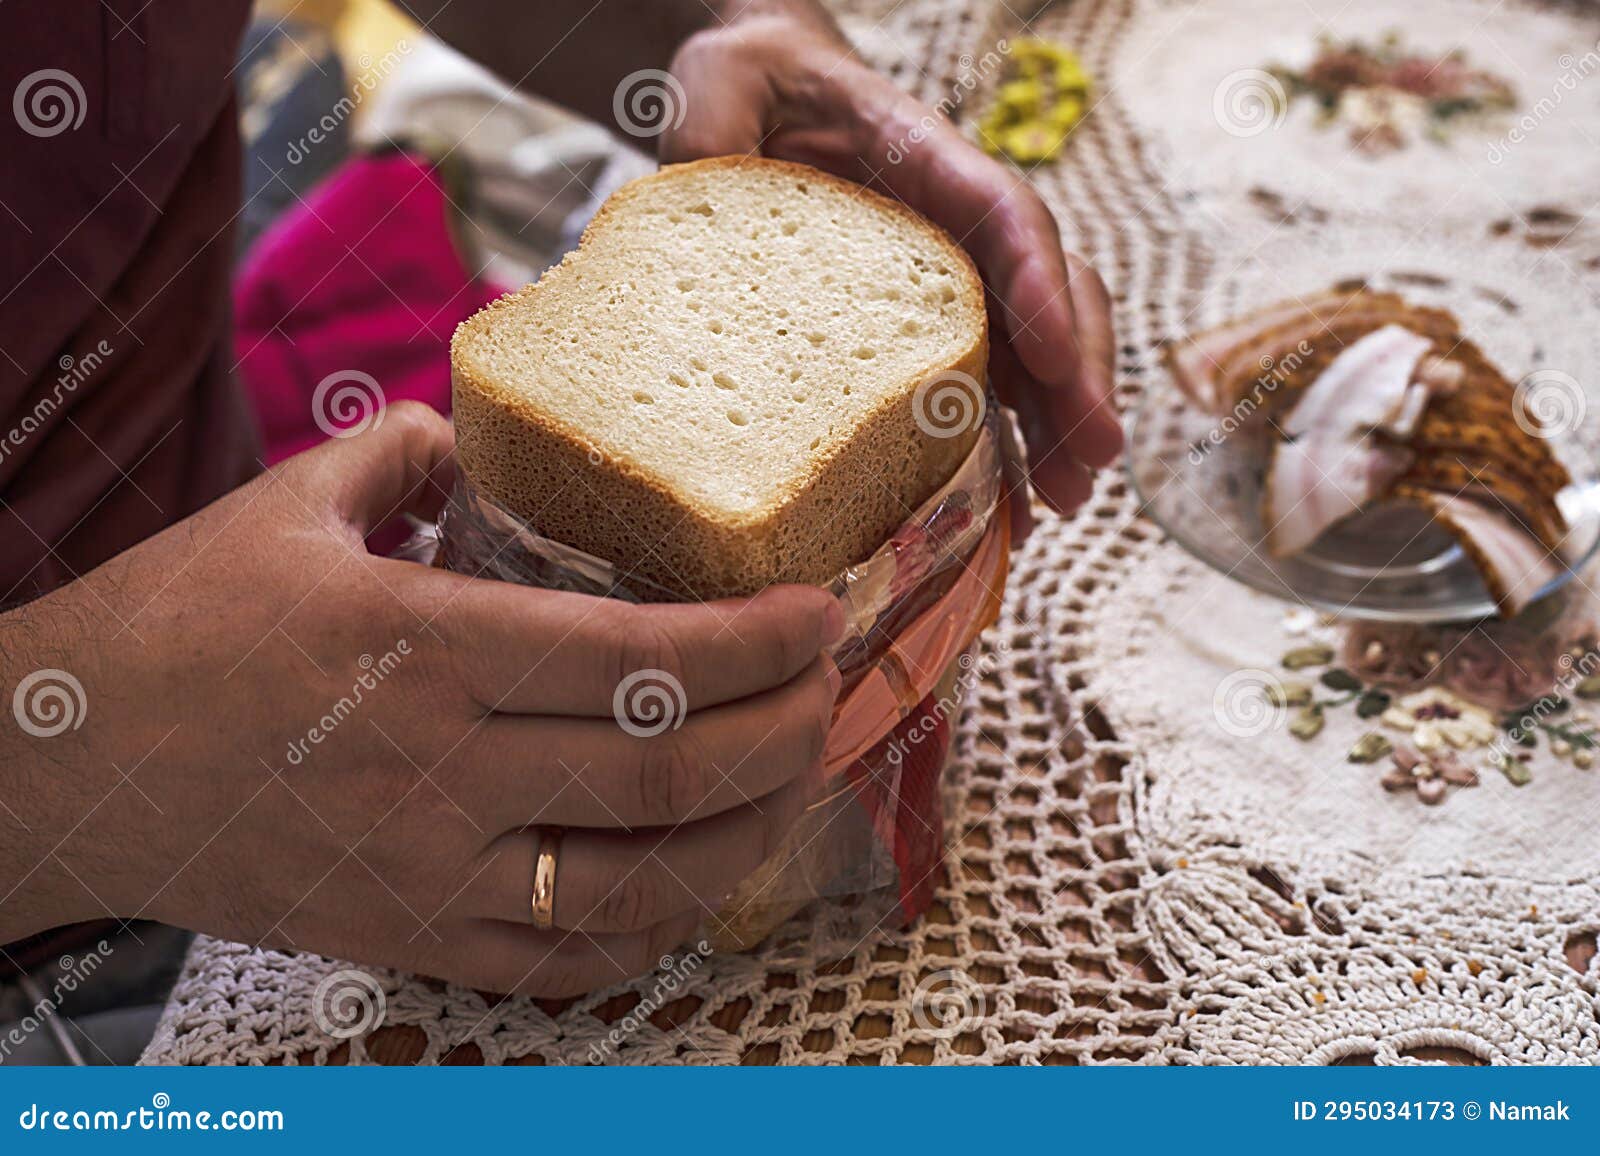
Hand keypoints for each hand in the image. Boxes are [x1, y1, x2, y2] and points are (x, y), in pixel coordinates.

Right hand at [0, 404, 841, 996]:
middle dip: (787, 733)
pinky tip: (700, 880)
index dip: (757, 643)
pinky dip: (655, 930)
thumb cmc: (174, 628)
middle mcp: (443, 772)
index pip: (641, 660)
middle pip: (668, 776)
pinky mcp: (411, 941)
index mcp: (426, 649)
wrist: (65, 767)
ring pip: (642, 884)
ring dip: (751, 836)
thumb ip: (405, 454)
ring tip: (802, 778)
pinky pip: (566, 962)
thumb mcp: (288, 507)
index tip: (821, 612)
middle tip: (839, 689)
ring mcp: (432, 874)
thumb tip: (478, 432)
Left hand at [664, 5, 1123, 532]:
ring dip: (1057, 425)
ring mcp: (952, 277)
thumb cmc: (749, 84)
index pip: (1002, 213)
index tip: (1056, 357)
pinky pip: (984, 381)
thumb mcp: (721, 82)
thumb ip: (713, 126)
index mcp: (923, 156)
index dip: (1037, 283)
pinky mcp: (926, 324)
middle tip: (1091, 456)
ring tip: (1066, 502)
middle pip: (1048, 292)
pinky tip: (1012, 507)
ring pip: (1033, 347)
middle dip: (1077, 376)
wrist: (759, 95)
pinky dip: (1004, 443)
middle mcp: (956, 221)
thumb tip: (702, 177)